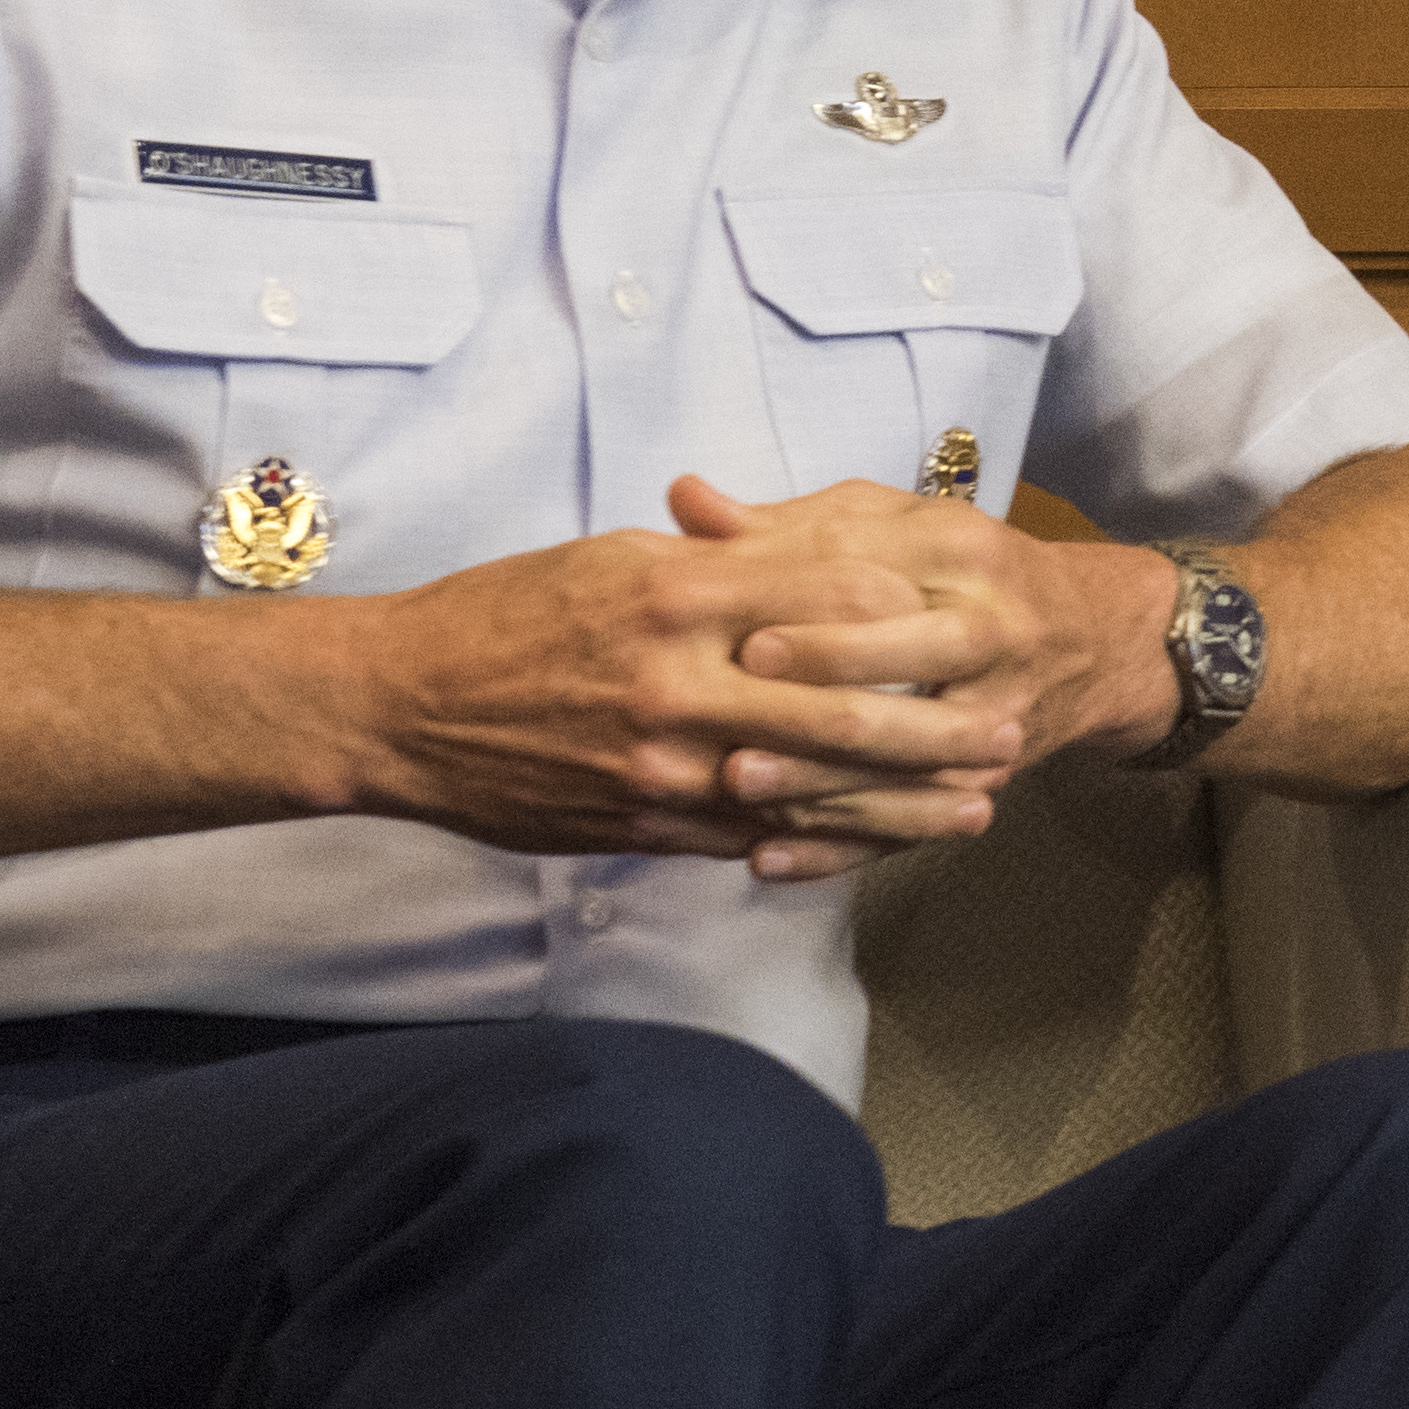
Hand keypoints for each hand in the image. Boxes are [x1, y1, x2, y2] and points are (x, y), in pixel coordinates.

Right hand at [336, 504, 1034, 873]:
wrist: (394, 708)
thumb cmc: (502, 617)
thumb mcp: (610, 562)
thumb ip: (714, 564)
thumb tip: (810, 560)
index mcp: (676, 596)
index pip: (825, 601)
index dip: (907, 616)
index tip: (963, 623)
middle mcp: (677, 681)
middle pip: (839, 708)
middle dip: (936, 725)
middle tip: (1013, 730)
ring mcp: (660, 764)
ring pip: (807, 790)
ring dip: (903, 805)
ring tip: (976, 808)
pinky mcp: (639, 823)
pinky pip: (749, 838)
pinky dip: (820, 845)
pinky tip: (876, 849)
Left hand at [662, 473, 1186, 876]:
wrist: (1088, 639)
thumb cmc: (963, 570)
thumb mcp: (890, 525)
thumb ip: (787, 524)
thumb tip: (684, 500)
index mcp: (966, 559)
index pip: (890, 588)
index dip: (819, 618)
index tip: (745, 641)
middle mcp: (994, 638)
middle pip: (911, 673)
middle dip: (824, 698)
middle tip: (738, 716)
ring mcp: (995, 723)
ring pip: (905, 763)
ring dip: (821, 784)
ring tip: (735, 789)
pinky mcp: (982, 785)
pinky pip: (906, 827)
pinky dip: (837, 850)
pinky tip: (767, 860)